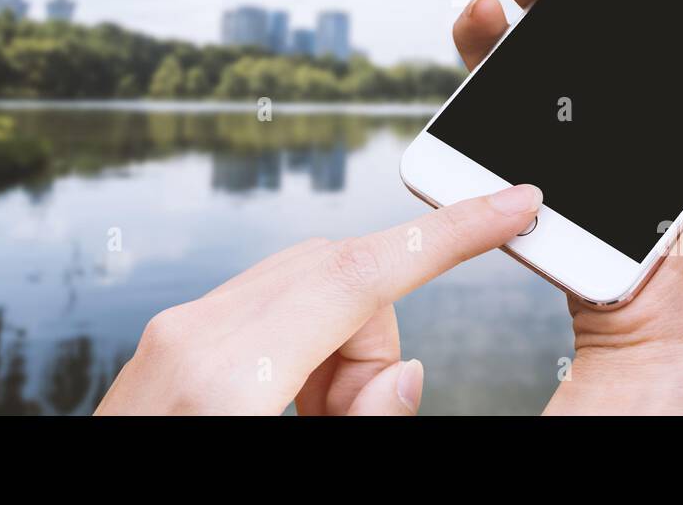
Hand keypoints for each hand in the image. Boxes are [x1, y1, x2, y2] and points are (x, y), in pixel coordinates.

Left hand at [95, 183, 542, 414]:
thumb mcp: (299, 483)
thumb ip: (367, 425)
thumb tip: (401, 371)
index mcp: (227, 377)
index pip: (364, 273)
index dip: (452, 234)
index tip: (511, 204)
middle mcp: (195, 334)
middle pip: (342, 276)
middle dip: (379, 334)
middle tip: (357, 414)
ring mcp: (176, 331)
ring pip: (310, 287)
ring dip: (340, 347)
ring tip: (310, 422)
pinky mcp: (172, 339)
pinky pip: (270, 308)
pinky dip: (303, 348)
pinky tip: (284, 408)